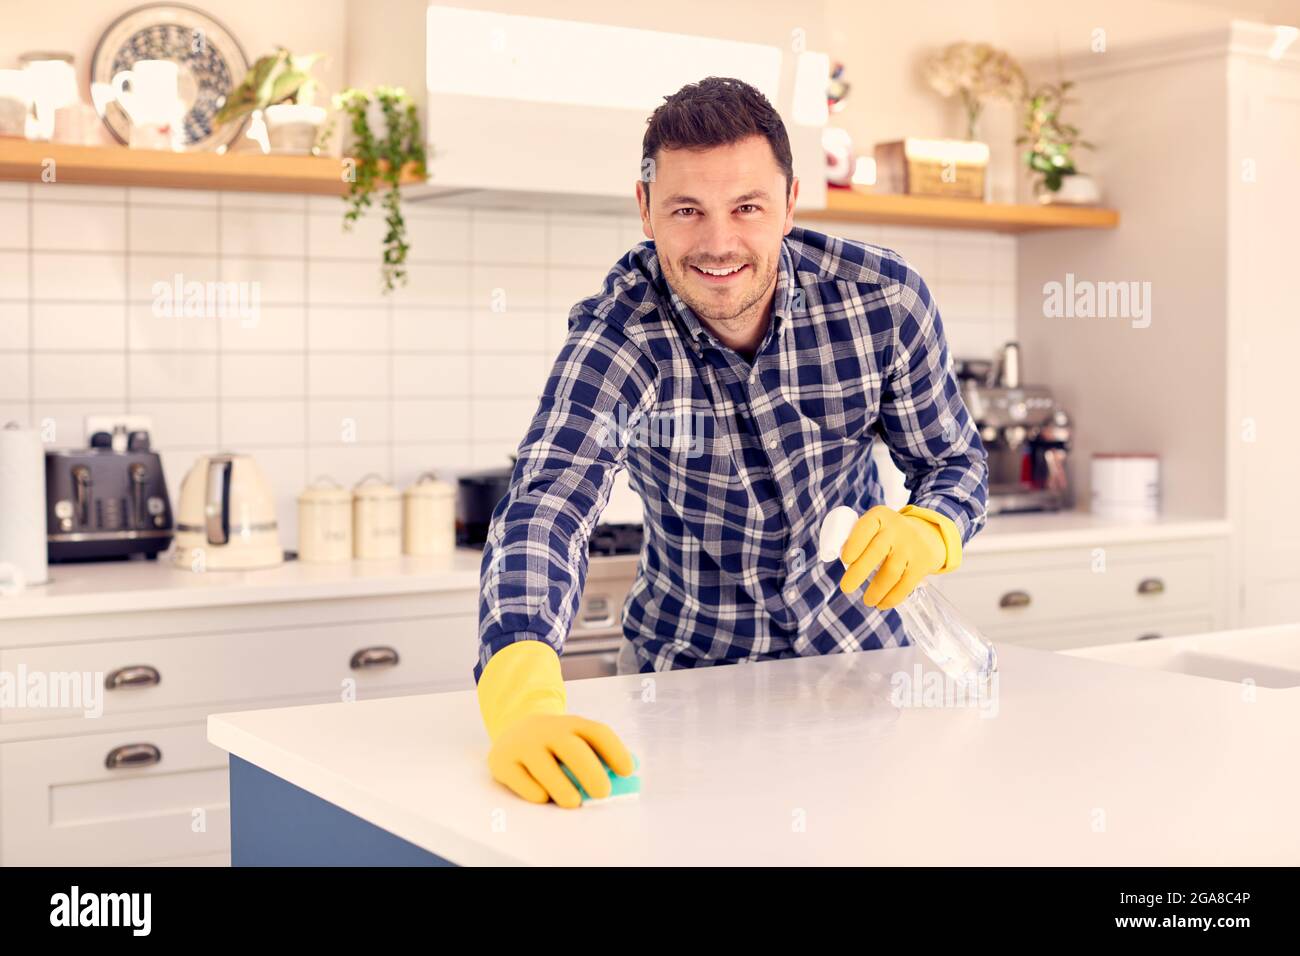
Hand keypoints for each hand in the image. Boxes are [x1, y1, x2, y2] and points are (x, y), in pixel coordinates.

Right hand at [487, 713, 634, 808]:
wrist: (513, 730)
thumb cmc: (556, 747)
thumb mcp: (575, 741)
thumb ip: (597, 758)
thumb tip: (622, 782)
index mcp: (573, 725)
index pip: (598, 733)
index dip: (615, 751)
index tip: (627, 772)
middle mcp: (548, 730)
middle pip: (573, 749)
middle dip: (590, 772)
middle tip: (602, 793)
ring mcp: (524, 744)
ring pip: (545, 767)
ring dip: (563, 787)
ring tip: (574, 802)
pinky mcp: (502, 761)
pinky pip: (521, 781)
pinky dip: (535, 792)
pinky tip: (543, 796)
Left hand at [839, 505, 946, 609]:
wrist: (927, 535)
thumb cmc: (889, 535)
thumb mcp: (876, 527)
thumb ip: (859, 539)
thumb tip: (839, 558)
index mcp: (880, 517)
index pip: (865, 528)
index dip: (854, 543)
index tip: (845, 559)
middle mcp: (897, 529)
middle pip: (876, 552)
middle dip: (858, 572)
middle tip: (846, 588)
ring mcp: (912, 546)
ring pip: (891, 572)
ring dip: (876, 591)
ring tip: (867, 601)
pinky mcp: (923, 564)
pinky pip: (906, 584)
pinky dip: (892, 598)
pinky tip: (882, 604)